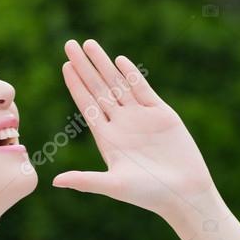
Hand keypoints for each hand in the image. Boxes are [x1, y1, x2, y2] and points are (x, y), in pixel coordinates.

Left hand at [52, 38, 215, 216]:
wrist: (184, 193)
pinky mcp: (162, 114)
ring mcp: (141, 117)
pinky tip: (119, 60)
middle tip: (69, 44)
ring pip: (118, 84)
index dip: (76, 85)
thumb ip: (85, 181)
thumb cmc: (149, 195)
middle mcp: (122, 124)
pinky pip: (143, 90)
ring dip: (104, 64)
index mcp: (108, 139)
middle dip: (85, 67)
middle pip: (99, 89)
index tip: (65, 66)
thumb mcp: (114, 186)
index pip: (87, 105)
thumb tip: (54, 182)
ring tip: (89, 44)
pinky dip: (131, 75)